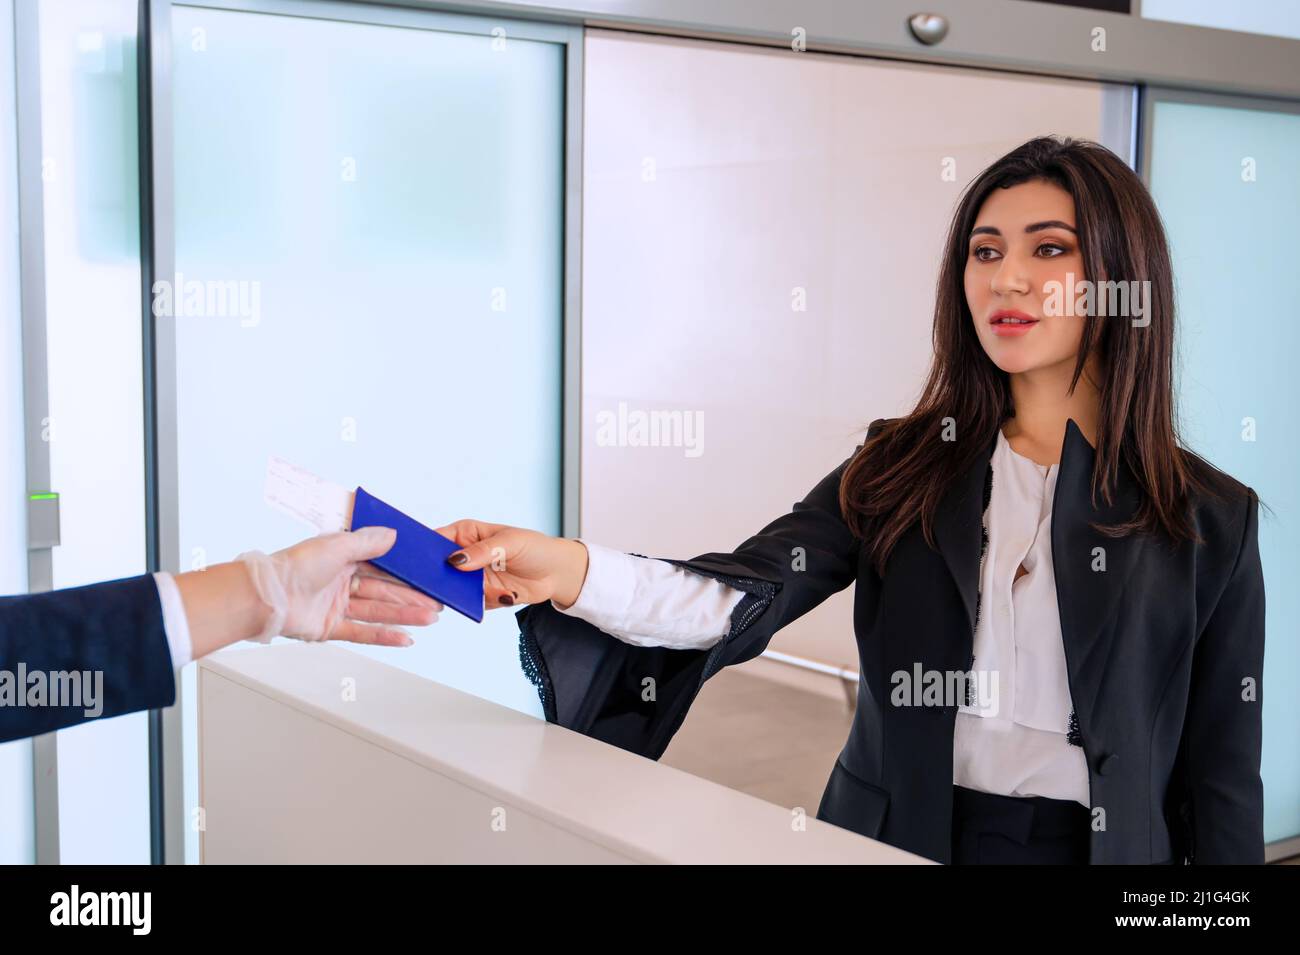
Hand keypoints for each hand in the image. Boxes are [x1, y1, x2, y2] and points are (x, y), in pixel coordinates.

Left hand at [239, 526, 441, 646]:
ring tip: (429, 619)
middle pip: (384, 591)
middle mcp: (341, 581)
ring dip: (405, 615)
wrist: (265, 598)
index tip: (427, 576)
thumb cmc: (293, 567)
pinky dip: (384, 636)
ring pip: (378, 611)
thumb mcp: (336, 546)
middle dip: (411, 597)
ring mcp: (336, 606)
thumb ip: (367, 542)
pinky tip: (404, 638)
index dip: (405, 573)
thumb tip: (392, 535)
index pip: (382, 566)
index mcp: (343, 558)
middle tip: (436, 602)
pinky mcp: (330, 628)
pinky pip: (363, 632)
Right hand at [434, 519, 588, 610]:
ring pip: (451, 589)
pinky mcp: (481, 597)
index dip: (423, 549)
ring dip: (460, 594)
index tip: (416, 560)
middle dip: (437, 577)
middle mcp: (464, 557)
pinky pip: (471, 604)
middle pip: (438, 568)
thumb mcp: (510, 542)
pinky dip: (481, 603)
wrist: (556, 573)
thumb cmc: (534, 548)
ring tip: (474, 593)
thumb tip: (456, 561)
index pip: (436, 540)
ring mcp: (471, 579)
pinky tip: (500, 597)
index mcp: (465, 534)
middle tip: (438, 582)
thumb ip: (482, 551)